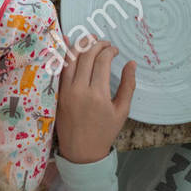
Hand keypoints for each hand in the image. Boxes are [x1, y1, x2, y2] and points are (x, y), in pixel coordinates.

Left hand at [56, 38, 135, 163]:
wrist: (82, 151)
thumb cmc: (104, 131)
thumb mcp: (122, 111)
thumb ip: (128, 85)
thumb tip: (131, 63)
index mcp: (98, 95)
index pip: (102, 61)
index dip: (109, 51)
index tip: (115, 50)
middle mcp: (80, 90)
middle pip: (86, 56)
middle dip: (96, 44)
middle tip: (104, 43)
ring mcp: (66, 91)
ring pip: (71, 59)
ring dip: (80, 45)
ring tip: (89, 39)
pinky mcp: (59, 93)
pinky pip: (60, 69)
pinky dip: (65, 54)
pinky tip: (70, 44)